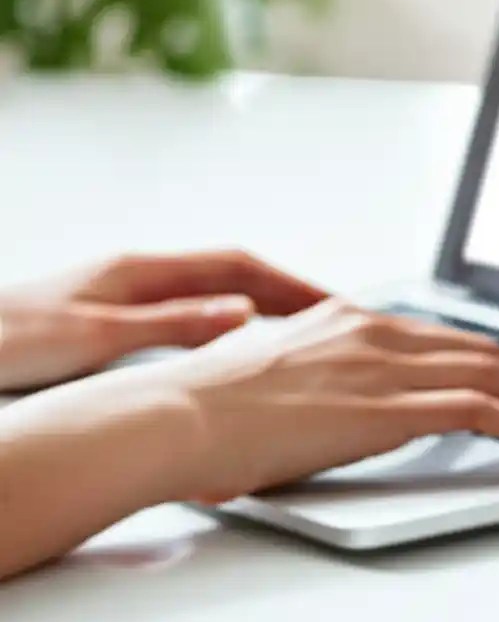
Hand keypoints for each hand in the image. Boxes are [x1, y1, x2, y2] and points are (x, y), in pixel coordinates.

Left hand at [0, 250, 327, 390]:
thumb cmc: (8, 340)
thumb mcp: (96, 337)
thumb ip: (173, 326)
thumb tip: (243, 315)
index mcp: (142, 272)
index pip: (241, 268)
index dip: (294, 285)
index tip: (336, 304)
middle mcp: (142, 278)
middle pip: (239, 277)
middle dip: (293, 295)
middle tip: (342, 318)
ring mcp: (131, 298)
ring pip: (219, 297)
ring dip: (267, 311)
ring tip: (309, 335)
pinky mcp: (118, 323)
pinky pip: (198, 319)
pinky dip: (233, 330)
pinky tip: (242, 354)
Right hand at [156, 299, 498, 501]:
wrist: (178, 414)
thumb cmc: (209, 401)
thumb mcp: (275, 368)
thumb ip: (321, 370)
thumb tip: (339, 392)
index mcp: (348, 321)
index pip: (440, 335)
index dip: (489, 355)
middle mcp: (374, 333)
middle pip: (477, 348)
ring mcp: (384, 368)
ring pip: (488, 372)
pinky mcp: (386, 407)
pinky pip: (473, 407)